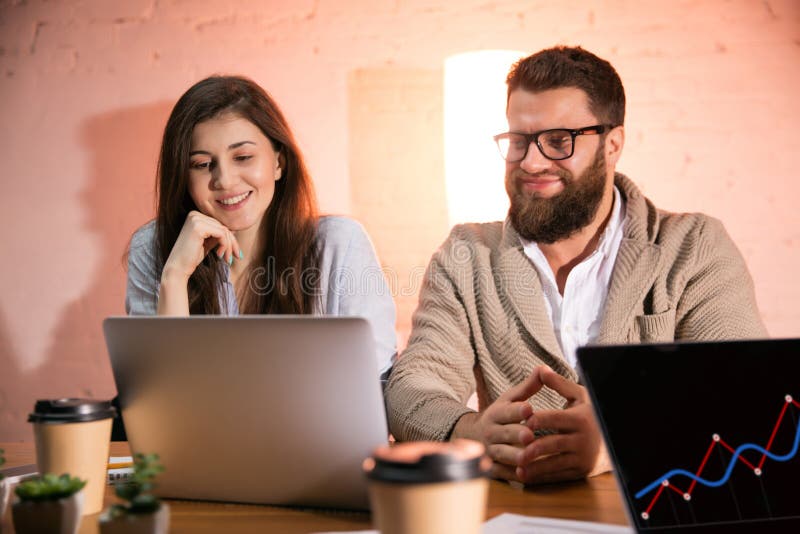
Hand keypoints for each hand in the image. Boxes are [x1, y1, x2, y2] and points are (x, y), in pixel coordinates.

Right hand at [162, 210, 241, 282]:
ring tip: (227, 259)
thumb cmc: (192, 257)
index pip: (219, 225)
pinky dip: (225, 245)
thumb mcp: (208, 242)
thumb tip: (233, 230)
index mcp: (195, 216)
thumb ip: (218, 234)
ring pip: (224, 230)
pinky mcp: (198, 227)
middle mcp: (194, 214)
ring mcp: (195, 219)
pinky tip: (219, 255)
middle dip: (232, 243)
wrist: (178, 268)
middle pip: (223, 226)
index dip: (230, 239)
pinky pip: (222, 234)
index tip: (236, 253)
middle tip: (236, 257)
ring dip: (229, 246)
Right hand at [452, 371, 544, 480]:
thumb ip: (528, 387)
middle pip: (504, 433)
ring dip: (513, 456)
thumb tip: (544, 368)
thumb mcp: (509, 399)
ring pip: (501, 453)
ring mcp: (490, 449)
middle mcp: (492, 431)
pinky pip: (498, 471)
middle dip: (516, 434)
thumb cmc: (500, 415)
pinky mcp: (490, 465)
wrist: (471, 435)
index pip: (507, 411)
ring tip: (526, 457)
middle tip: (529, 435)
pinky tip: (521, 475)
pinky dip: (508, 474)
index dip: (517, 410)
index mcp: (497, 413)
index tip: (529, 408)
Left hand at [516, 366, 603, 483]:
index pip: (556, 418)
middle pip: (554, 443)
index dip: (539, 420)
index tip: (523, 421)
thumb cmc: (589, 413)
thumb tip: (541, 369)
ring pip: (555, 463)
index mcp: (580, 418)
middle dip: (534, 447)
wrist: (613, 440)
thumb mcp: (579, 396)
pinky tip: (527, 476)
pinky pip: (559, 475)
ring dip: (536, 466)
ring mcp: (583, 457)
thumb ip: (559, 384)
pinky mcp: (581, 471)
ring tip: (517, 467)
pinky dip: (542, 477)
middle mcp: (583, 439)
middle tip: (516, 449)